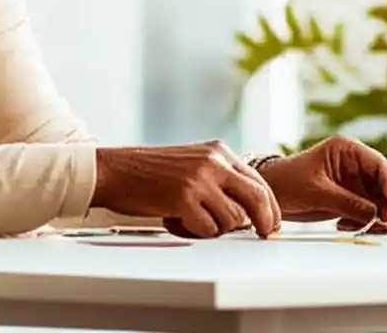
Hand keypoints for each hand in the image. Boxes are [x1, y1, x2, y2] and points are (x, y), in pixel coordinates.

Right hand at [91, 141, 280, 238]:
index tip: (271, 222)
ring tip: (194, 221)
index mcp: (218, 151)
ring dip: (218, 228)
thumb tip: (246, 207)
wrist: (115, 169)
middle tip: (263, 235)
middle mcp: (213, 162)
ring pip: (232, 218)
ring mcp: (200, 179)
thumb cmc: (150, 171)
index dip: (270, 206)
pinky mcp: (184, 198)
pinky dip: (198, 232)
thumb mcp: (193, 161)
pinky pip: (208, 229)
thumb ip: (220, 176)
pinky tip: (180, 222)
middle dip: (265, 220)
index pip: (258, 181)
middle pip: (257, 198)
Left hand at [259, 135, 386, 227]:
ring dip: (378, 216)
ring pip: (380, 200)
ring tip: (363, 227)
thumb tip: (376, 215)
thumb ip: (348, 203)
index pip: (379, 166)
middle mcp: (355, 164)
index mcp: (347, 150)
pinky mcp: (350, 198)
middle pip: (386, 183)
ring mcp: (354, 182)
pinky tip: (353, 227)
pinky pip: (369, 211)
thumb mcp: (317, 193)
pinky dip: (368, 221)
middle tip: (383, 223)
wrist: (269, 194)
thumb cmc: (287, 182)